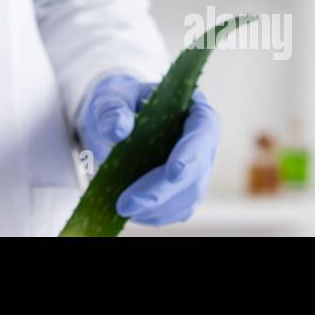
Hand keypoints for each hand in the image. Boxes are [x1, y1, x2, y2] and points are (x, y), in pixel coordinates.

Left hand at [78, 75, 220, 225]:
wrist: (115, 125)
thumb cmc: (120, 106)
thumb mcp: (110, 99)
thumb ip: (112, 110)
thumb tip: (118, 129)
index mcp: (193, 109)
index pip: (204, 129)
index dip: (192, 152)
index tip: (173, 173)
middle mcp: (203, 141)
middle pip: (196, 170)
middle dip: (163, 190)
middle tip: (126, 204)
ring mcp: (198, 168)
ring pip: (189, 195)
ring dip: (158, 208)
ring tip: (123, 208)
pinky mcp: (186, 190)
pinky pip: (179, 209)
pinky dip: (157, 215)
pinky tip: (134, 212)